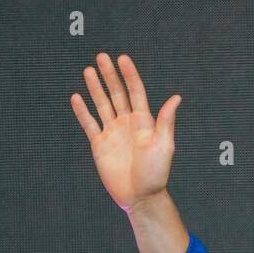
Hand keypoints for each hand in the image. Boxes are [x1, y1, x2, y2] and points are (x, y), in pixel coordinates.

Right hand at [70, 53, 181, 211]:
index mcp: (144, 122)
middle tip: (102, 56)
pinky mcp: (100, 145)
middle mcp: (128, 124)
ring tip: (88, 70)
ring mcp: (113, 133)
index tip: (122, 59)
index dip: (129, 75)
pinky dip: (82, 111)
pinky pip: (89, 123)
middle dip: (110, 76)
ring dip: (95, 88)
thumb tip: (176, 98)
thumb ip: (166, 121)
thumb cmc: (156, 173)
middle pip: (117, 94)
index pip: (135, 92)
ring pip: (102, 104)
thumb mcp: (164, 145)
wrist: (141, 196)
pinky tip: (76, 97)